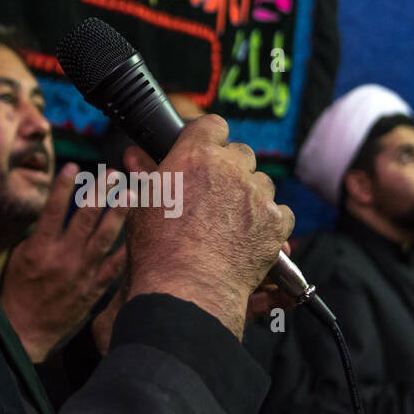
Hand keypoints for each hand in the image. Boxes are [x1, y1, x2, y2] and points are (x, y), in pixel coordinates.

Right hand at [0, 162, 126, 360]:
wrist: (26, 331)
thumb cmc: (19, 292)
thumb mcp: (19, 259)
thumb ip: (38, 235)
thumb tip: (55, 213)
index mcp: (40, 248)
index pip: (53, 210)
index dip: (63, 186)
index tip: (74, 166)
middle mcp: (62, 258)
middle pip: (84, 218)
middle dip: (99, 192)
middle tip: (112, 173)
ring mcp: (81, 274)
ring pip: (103, 239)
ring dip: (117, 214)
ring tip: (130, 194)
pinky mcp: (93, 289)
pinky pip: (113, 268)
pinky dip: (125, 253)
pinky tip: (137, 236)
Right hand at [120, 120, 293, 339]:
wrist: (187, 288)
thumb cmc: (157, 249)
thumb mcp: (143, 204)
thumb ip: (148, 174)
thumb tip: (133, 154)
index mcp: (195, 155)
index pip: (213, 125)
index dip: (209, 139)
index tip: (206, 151)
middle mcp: (230, 168)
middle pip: (241, 154)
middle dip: (231, 170)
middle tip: (216, 196)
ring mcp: (256, 195)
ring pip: (262, 183)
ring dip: (250, 196)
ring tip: (231, 222)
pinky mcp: (275, 223)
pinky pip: (280, 212)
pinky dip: (269, 223)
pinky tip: (250, 237)